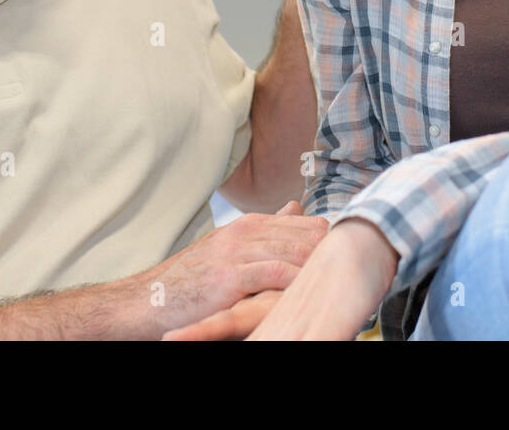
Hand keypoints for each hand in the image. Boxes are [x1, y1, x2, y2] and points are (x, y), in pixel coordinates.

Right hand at [163, 217, 398, 339]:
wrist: (147, 300)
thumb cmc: (189, 282)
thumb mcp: (228, 248)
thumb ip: (266, 230)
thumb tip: (297, 207)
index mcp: (248, 224)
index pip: (305, 223)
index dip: (330, 240)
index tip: (352, 255)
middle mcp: (245, 231)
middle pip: (307, 235)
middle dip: (334, 253)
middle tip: (362, 268)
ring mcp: (238, 251)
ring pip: (296, 251)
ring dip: (323, 267)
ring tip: (349, 279)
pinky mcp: (231, 275)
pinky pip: (277, 273)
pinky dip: (299, 280)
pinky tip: (316, 290)